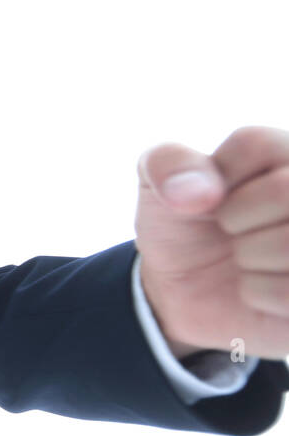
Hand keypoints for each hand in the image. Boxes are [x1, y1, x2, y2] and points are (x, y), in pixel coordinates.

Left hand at [135, 126, 288, 360]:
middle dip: (234, 218)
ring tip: (249, 256)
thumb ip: (167, 164)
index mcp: (287, 151)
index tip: (212, 197)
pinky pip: (288, 291)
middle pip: (282, 190)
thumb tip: (200, 194)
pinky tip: (261, 284)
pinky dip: (258, 293)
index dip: (213, 179)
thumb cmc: (184, 226)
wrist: (188, 291)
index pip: (255, 143)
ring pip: (288, 244)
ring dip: (249, 258)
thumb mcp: (159, 184)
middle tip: (231, 230)